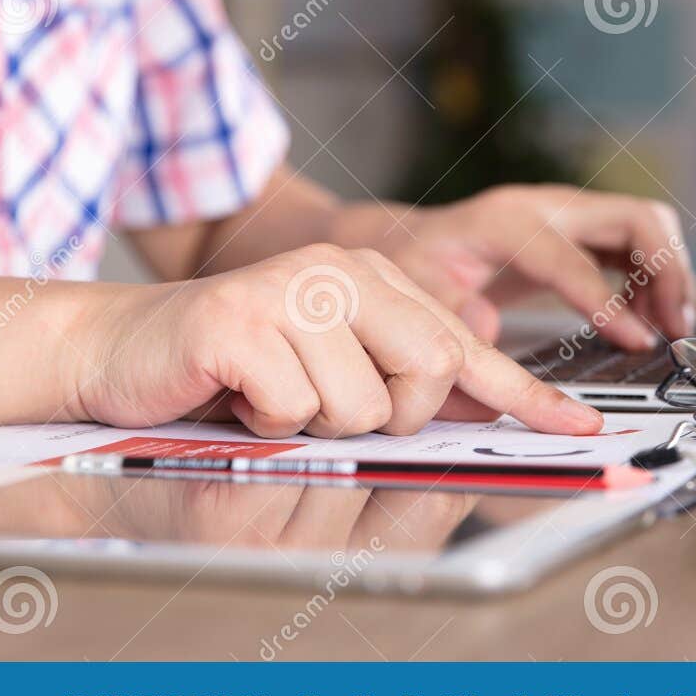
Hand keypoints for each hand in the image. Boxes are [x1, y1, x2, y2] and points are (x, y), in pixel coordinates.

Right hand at [69, 243, 603, 438]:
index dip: (524, 391)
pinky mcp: (240, 317)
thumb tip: (480, 406)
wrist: (119, 347)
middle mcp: (342, 270)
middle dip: (390, 413)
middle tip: (326, 402)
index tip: (576, 424)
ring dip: (315, 423)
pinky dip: (266, 422)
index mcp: (374, 278)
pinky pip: (294, 408)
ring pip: (362, 404)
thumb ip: (398, 383)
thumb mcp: (327, 373)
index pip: (464, 342)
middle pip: (429, 371)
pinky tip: (237, 394)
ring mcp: (291, 287)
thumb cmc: (230, 368)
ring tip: (272, 393)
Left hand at [334, 186, 695, 350]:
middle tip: (675, 329)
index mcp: (508, 221)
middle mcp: (548, 206)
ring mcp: (569, 213)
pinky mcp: (582, 230)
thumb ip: (449, 307)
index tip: (638, 342)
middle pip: (636, 218)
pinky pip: (637, 243)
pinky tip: (647, 318)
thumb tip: (486, 328)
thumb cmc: (416, 263)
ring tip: (669, 328)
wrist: (416, 239)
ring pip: (647, 224)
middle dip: (668, 272)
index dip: (608, 301)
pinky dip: (654, 277)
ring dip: (670, 273)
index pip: (573, 258)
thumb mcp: (417, 287)